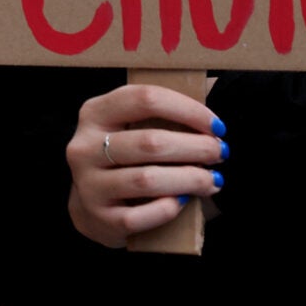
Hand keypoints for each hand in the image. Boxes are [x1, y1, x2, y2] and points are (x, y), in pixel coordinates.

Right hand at [65, 82, 226, 246]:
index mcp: (95, 113)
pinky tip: (184, 202)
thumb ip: (164, 111)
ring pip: (146, 179)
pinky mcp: (99, 218)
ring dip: (190, 179)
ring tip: (213, 180)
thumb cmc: (125, 159)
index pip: (145, 98)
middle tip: (221, 153)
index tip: (217, 126)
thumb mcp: (130, 127)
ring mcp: (89, 184)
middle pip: (150, 142)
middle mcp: (85, 147)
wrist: (92, 208)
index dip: (188, 110)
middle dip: (196, 147)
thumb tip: (213, 88)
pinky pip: (140, 215)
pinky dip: (168, 209)